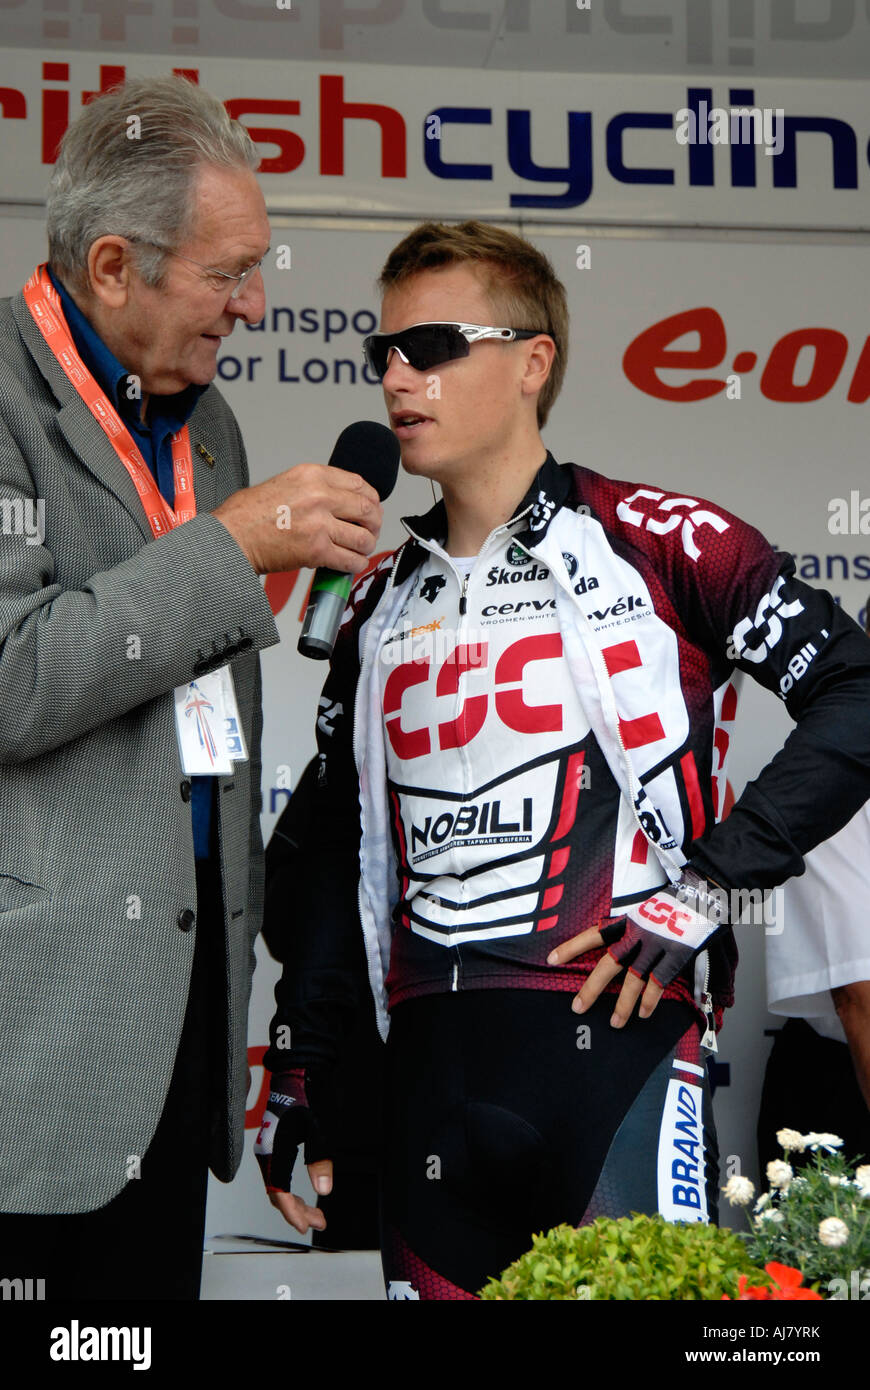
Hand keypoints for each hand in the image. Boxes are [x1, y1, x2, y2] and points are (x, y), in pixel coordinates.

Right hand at [213, 463, 381, 575]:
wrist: (231, 537)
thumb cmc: (249, 514)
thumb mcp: (285, 482)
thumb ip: (316, 487)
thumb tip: (342, 500)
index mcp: (313, 475)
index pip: (360, 484)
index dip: (372, 499)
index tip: (371, 508)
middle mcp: (320, 496)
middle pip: (367, 510)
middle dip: (374, 524)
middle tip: (370, 532)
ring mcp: (319, 524)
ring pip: (363, 537)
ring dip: (366, 546)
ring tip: (359, 549)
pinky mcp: (316, 550)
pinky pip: (350, 560)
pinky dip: (355, 564)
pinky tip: (350, 564)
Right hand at [255, 1069, 332, 1234]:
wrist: (297, 1073)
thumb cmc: (308, 1097)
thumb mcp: (319, 1130)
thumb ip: (320, 1161)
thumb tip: (323, 1190)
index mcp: (276, 1150)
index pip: (279, 1192)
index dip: (292, 1213)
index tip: (306, 1226)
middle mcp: (267, 1152)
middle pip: (277, 1193)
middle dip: (298, 1212)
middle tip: (319, 1222)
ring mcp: (268, 1149)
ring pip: (278, 1186)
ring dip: (296, 1203)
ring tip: (316, 1215)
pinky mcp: (273, 1145)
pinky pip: (278, 1176)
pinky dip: (291, 1190)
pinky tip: (305, 1195)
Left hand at [547, 871, 724, 1028]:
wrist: (706, 888)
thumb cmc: (682, 897)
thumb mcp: (653, 906)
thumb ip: (642, 924)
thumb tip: (632, 939)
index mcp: (630, 919)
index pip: (594, 935)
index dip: (572, 947)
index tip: (551, 959)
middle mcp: (639, 933)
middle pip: (608, 965)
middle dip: (591, 988)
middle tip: (577, 1007)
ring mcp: (657, 945)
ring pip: (632, 980)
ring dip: (622, 1005)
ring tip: (615, 1023)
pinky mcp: (676, 954)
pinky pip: (658, 983)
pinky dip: (650, 1001)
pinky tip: (643, 1014)